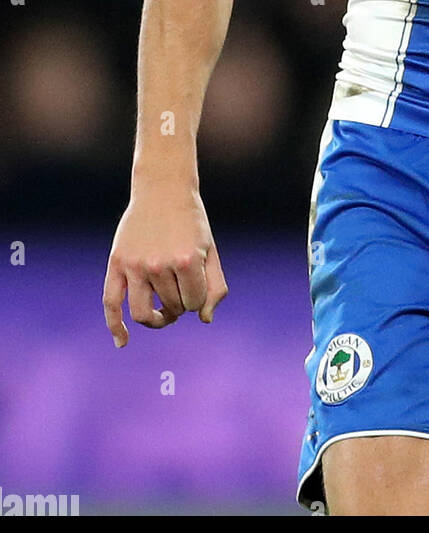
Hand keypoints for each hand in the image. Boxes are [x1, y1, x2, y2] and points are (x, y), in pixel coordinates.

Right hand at [103, 184, 227, 346]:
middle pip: (171, 308)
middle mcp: (158, 265)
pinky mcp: (116, 263)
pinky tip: (122, 343)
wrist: (163, 189)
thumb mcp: (209, 250)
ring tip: (163, 313)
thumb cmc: (191, 223)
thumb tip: (204, 320)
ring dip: (156, 319)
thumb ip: (214, 286)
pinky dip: (115, 327)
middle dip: (179, 303)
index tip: (196, 281)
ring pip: (142, 313)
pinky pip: (110, 303)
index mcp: (186, 261)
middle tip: (181, 288)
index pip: (193, 304)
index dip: (197, 298)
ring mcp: (134, 265)